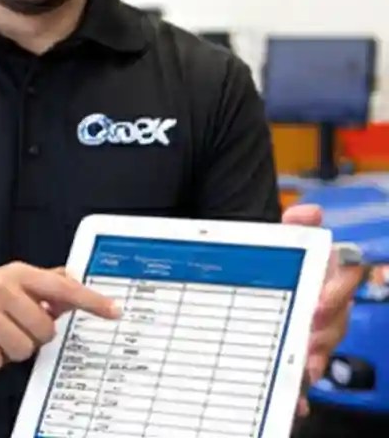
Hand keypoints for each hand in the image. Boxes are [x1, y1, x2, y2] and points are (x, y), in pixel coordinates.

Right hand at [0, 262, 119, 373]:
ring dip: (7, 352)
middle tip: (6, 329)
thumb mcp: (1, 286)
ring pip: (22, 350)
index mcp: (13, 274)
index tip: (114, 311)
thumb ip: (38, 287)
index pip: (61, 287)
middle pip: (45, 330)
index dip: (91, 301)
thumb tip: (72, 283)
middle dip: (29, 338)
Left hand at [281, 204, 364, 417]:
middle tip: (305, 333)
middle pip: (337, 319)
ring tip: (301, 360)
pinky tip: (298, 397)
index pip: (346, 282)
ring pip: (325, 345)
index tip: (317, 302)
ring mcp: (320, 331)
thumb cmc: (280, 265)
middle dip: (323, 328)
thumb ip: (294, 226)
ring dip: (315, 353)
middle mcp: (330, 305)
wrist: (261, 286)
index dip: (336, 292)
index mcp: (328, 277)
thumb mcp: (282, 243)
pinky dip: (304, 385)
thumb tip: (311, 210)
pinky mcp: (306, 353)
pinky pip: (309, 370)